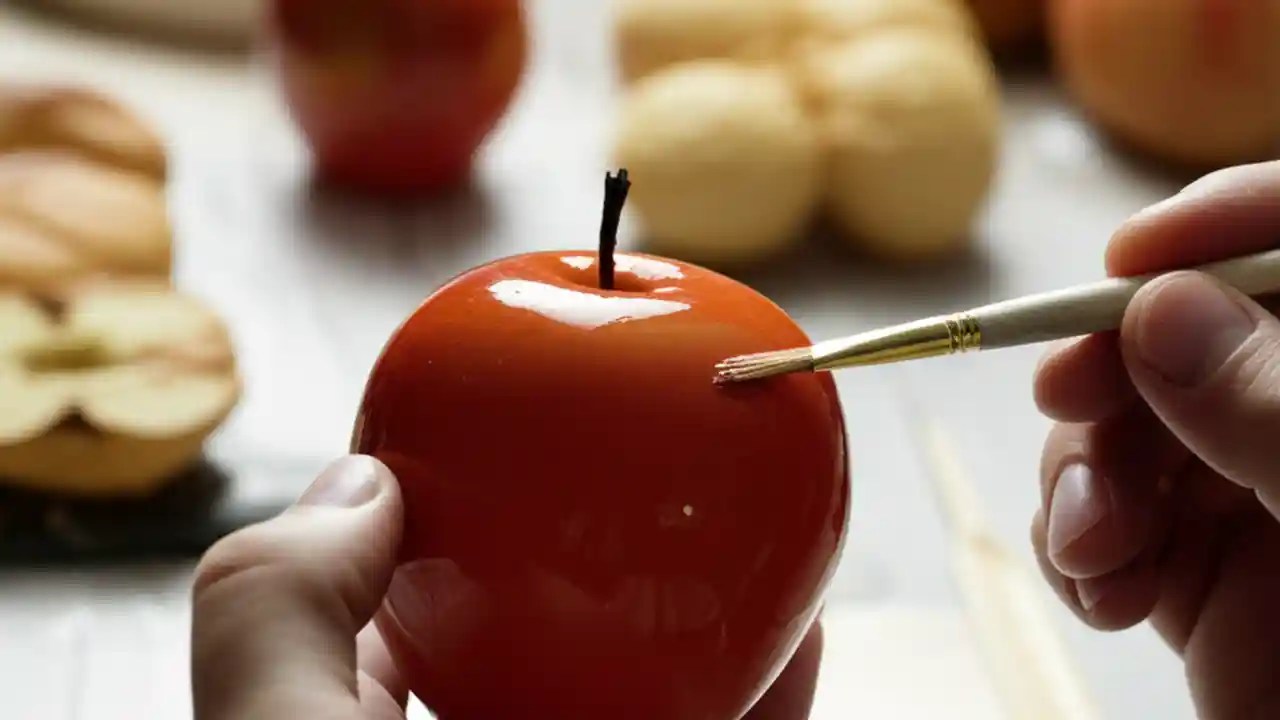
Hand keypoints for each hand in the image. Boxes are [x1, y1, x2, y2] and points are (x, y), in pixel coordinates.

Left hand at [190, 455, 822, 718]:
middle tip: (633, 471)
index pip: (388, 626)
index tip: (488, 451)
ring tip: (740, 522)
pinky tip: (798, 628)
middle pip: (537, 652)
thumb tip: (356, 479)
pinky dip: (770, 693)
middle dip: (586, 565)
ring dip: (701, 616)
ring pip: (645, 699)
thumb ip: (271, 612)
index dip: (430, 532)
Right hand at [1033, 161, 1279, 718]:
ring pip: (1128, 427)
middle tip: (1067, 395)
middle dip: (1115, 370)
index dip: (1224, 227)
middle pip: (1189, 333)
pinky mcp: (1197, 566)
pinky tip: (1101, 590)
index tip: (1133, 257)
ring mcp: (1251, 492)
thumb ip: (1278, 408)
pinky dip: (1077, 546)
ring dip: (1082, 479)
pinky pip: (1106, 517)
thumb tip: (1162, 309)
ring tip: (1090, 545)